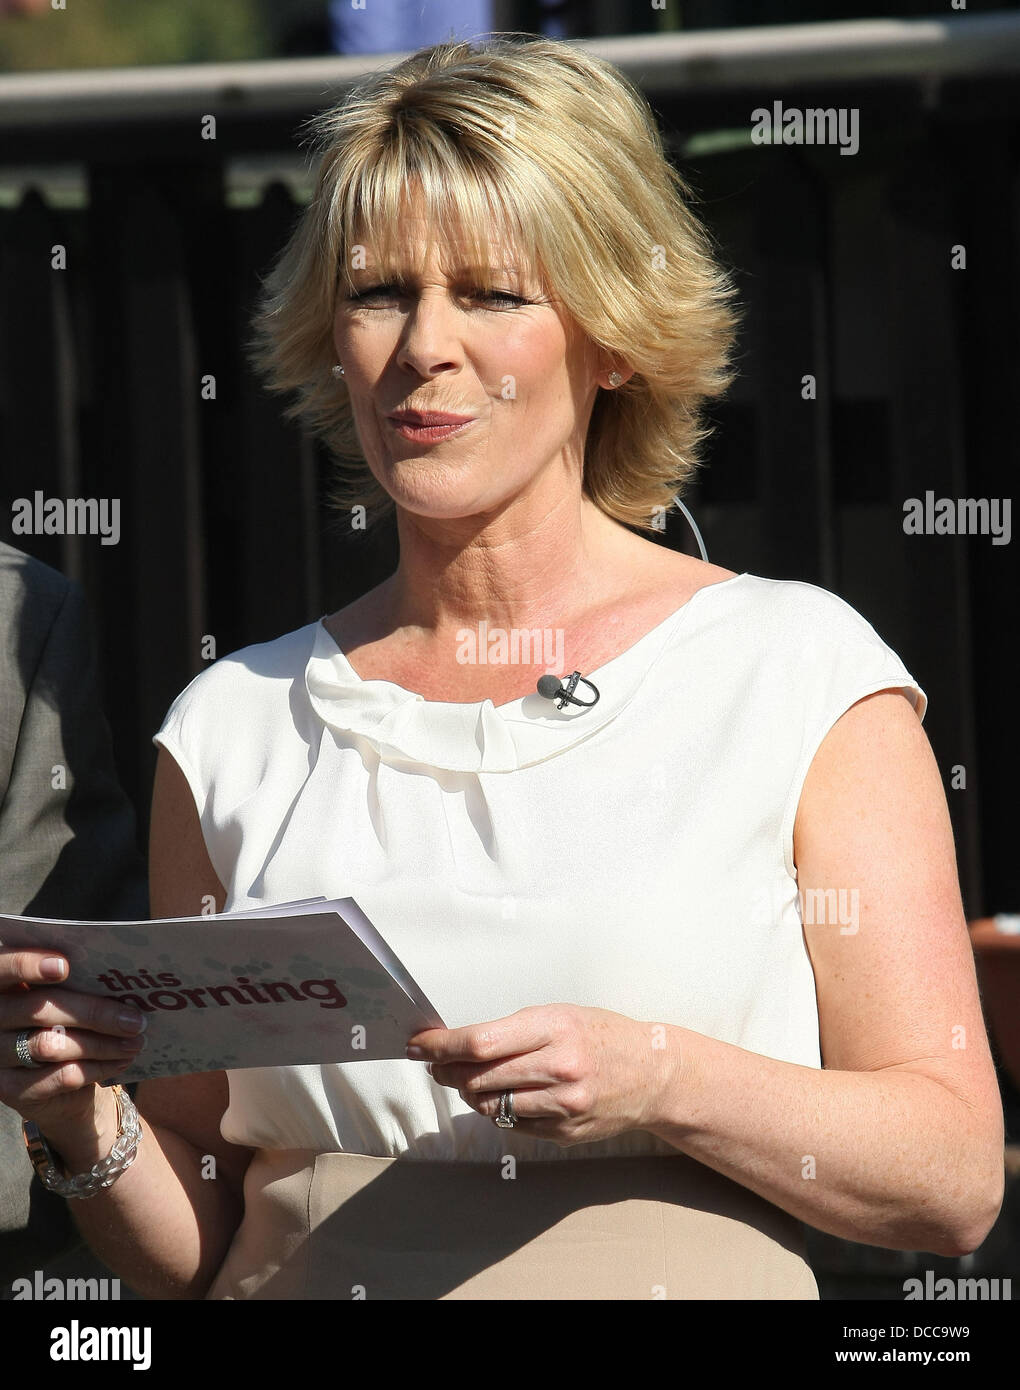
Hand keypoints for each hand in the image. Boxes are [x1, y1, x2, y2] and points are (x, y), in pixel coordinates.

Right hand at [0, 949, 147, 1133]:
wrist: (55, 1084)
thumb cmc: (66, 1023)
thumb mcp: (67, 998)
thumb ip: (78, 983)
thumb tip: (123, 976)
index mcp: (3, 986)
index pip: (3, 968)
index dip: (28, 965)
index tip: (64, 966)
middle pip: (39, 1009)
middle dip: (94, 1013)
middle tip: (134, 1019)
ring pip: (51, 1045)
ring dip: (101, 1044)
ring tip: (135, 1041)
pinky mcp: (11, 1089)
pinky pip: (60, 1076)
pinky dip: (97, 1068)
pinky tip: (121, 1061)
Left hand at [407, 1004, 680, 1147]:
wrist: (652, 1074)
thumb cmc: (602, 1036)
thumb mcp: (561, 1015)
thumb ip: (514, 1030)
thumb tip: (460, 1044)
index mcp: (555, 1028)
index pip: (481, 1041)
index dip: (441, 1045)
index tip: (419, 1044)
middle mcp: (559, 1068)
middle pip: (479, 1076)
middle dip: (447, 1069)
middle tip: (436, 1061)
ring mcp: (562, 1105)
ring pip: (489, 1104)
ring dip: (468, 1092)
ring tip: (466, 1078)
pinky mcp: (563, 1132)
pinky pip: (510, 1124)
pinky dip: (496, 1110)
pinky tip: (501, 1095)